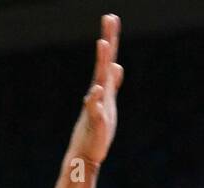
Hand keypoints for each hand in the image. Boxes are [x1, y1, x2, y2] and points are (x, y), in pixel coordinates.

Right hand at [67, 14, 123, 166]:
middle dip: (108, 41)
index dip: (111, 39)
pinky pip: (95, 109)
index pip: (108, 60)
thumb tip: (117, 66)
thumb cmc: (97, 129)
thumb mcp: (108, 102)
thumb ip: (112, 84)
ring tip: (103, 44)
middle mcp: (99, 93)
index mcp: (104, 89)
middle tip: (109, 18)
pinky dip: (95, 99)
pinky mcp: (95, 123)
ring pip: (99, 81)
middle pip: (104, 63)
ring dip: (101, 63)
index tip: (111, 17)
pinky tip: (98, 89)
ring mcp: (96, 106)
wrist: (85, 153)